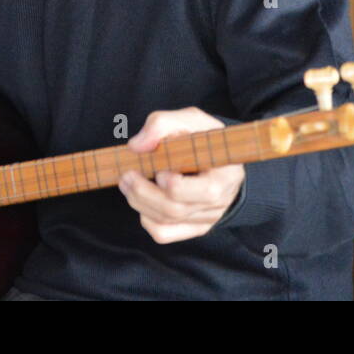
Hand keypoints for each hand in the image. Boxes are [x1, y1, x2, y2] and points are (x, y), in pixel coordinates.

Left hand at [120, 107, 244, 242]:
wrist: (218, 156)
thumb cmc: (203, 138)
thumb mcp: (190, 120)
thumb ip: (162, 124)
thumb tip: (136, 145)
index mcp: (227, 175)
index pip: (204, 191)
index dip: (174, 183)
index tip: (159, 167)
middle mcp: (220, 201)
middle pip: (176, 209)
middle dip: (143, 193)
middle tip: (127, 175)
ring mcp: (207, 218)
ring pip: (166, 222)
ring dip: (139, 202)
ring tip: (128, 182)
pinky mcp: (193, 227)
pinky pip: (164, 233)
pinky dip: (146, 219)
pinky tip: (143, 200)